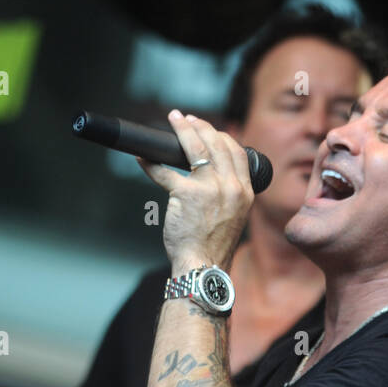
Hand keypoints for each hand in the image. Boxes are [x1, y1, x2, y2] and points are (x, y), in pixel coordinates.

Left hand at [137, 109, 252, 271]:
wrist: (204, 267)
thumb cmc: (212, 248)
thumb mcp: (232, 218)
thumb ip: (227, 195)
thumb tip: (210, 176)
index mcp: (244, 193)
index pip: (237, 152)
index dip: (221, 136)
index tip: (208, 129)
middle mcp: (231, 187)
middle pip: (216, 143)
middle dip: (200, 125)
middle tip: (186, 118)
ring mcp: (209, 188)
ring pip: (195, 147)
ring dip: (182, 130)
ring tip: (173, 120)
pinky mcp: (186, 194)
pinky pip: (164, 171)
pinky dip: (150, 162)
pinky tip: (143, 157)